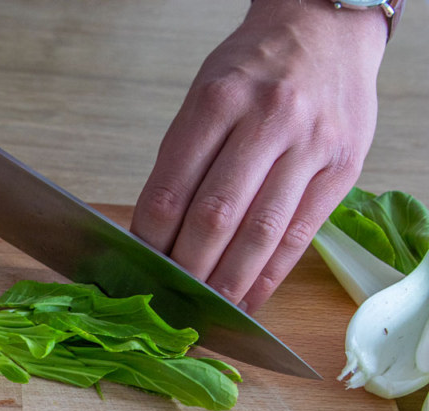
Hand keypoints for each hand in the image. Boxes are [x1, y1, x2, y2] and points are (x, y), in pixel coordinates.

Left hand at [130, 0, 387, 311]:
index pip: (173, 187)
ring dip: (228, 283)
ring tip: (206, 311)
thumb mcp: (205, 93)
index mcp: (220, 100)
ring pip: (261, 232)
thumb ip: (183, 158)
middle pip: (216, 216)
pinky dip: (270, 276)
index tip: (136, 267)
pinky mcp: (343, 168)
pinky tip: (249, 298)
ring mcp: (311, 146)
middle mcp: (269, 120)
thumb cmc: (254, 68)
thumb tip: (154, 234)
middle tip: (167, 300)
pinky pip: (300, 236)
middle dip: (186, 269)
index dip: (150, 238)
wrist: (324, 28)